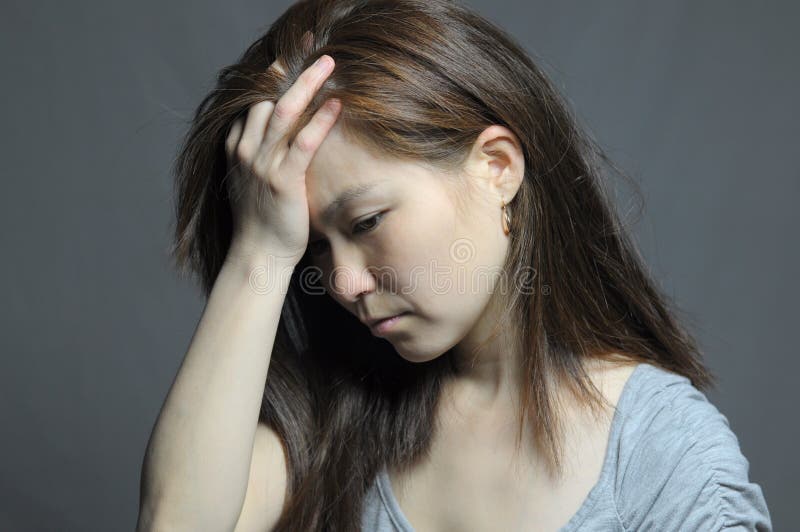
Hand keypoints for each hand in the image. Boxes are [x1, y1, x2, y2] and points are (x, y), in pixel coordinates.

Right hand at [224, 48, 340, 267]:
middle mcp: (245, 150)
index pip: (253, 101)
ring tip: (329, 64)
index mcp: (236, 147)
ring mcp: (262, 164)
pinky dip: (319, 121)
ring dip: (307, 83)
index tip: (288, 60)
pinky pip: (302, 143)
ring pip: (283, 111)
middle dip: (292, 72)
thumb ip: (261, 154)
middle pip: (266, 96)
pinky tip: (336, 105)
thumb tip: (283, 137)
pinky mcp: (283, 181)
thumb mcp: (254, 180)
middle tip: (316, 55)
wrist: (258, 255)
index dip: (271, 77)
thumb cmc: (261, 220)